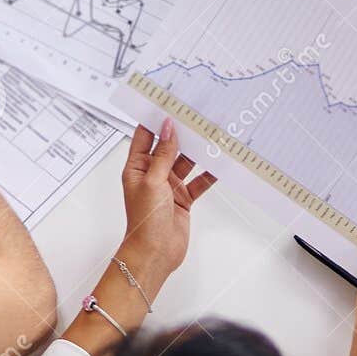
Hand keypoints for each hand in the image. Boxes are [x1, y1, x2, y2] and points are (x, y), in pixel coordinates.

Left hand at [117, 119, 215, 292]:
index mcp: (137, 167)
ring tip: (212, 136)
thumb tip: (168, 128)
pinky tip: (220, 163)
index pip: (145, 136)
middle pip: (169, 146)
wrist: (155, 253)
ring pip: (186, 162)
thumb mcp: (153, 182)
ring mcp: (169, 186)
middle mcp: (152, 174)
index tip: (169, 102)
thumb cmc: (144, 221)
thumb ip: (164, 154)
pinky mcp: (183, 198)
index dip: (156, 119)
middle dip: (182, 133)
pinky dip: (209, 173)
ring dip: (198, 152)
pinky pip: (198, 181)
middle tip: (198, 116)